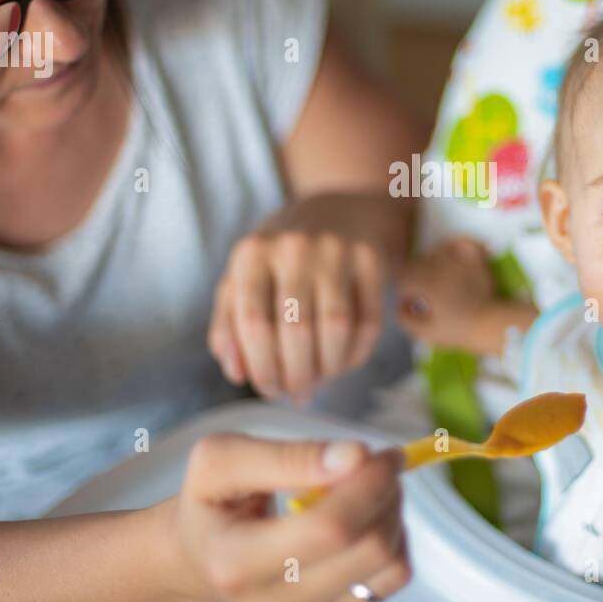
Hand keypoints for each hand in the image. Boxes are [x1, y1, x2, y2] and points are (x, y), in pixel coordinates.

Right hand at [168, 434, 409, 601]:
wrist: (202, 557)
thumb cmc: (214, 503)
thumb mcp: (221, 460)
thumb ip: (287, 455)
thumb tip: (354, 456)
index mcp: (236, 562)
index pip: (328, 528)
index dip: (367, 484)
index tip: (377, 452)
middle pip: (368, 549)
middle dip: (386, 494)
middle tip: (376, 464)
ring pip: (390, 568)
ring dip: (393, 517)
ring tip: (369, 490)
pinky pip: (389, 582)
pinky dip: (391, 543)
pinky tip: (364, 522)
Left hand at [208, 201, 388, 404]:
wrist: (341, 208)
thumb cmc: (284, 255)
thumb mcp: (245, 276)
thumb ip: (229, 324)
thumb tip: (236, 372)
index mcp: (253, 252)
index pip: (253, 322)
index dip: (261, 366)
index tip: (269, 389)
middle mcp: (295, 246)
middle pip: (296, 330)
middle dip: (296, 375)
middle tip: (296, 393)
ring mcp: (338, 250)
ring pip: (335, 329)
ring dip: (327, 369)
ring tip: (319, 380)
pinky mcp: (373, 259)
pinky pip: (369, 323)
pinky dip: (355, 355)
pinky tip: (342, 362)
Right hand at [396, 237, 496, 349]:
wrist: (491, 325)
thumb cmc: (457, 331)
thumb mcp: (425, 332)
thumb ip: (405, 317)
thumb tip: (400, 303)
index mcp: (427, 284)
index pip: (404, 278)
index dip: (405, 291)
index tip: (414, 302)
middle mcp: (440, 268)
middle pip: (418, 263)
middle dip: (416, 277)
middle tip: (425, 292)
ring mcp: (459, 262)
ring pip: (436, 250)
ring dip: (432, 261)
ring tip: (437, 276)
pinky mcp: (475, 260)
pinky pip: (464, 242)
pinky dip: (457, 243)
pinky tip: (454, 252)